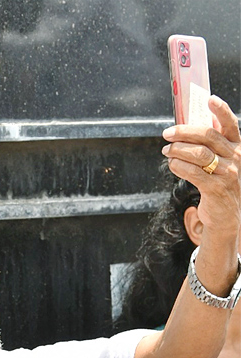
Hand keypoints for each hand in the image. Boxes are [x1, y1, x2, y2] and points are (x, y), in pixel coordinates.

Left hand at [162, 96, 240, 235]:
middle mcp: (235, 157)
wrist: (227, 216)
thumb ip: (212, 146)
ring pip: (199, 154)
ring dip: (178, 150)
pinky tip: (172, 164)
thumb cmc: (220, 185)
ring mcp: (227, 173)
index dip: (221, 110)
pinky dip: (179, 166)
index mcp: (237, 146)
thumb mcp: (222, 163)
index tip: (209, 99)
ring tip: (166, 151)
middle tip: (167, 134)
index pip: (231, 124)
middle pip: (208, 136)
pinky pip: (194, 172)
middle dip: (184, 132)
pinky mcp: (216, 188)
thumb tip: (190, 127)